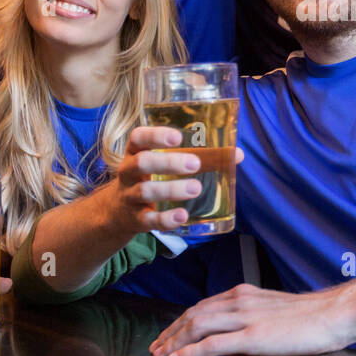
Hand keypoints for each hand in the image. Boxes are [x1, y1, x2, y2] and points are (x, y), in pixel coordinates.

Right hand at [115, 126, 244, 232]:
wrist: (118, 212)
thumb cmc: (151, 178)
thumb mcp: (163, 164)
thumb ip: (200, 157)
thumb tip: (237, 154)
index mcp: (136, 152)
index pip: (138, 138)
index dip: (155, 135)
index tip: (177, 137)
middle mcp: (129, 172)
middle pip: (141, 163)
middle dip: (168, 162)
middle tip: (194, 164)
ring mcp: (130, 196)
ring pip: (145, 191)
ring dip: (171, 189)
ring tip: (195, 188)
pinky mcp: (136, 219)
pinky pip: (149, 220)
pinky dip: (166, 219)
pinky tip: (182, 216)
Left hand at [148, 283, 352, 355]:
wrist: (333, 314)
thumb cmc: (309, 317)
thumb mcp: (271, 313)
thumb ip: (248, 323)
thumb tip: (230, 344)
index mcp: (243, 294)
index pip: (201, 306)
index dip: (180, 322)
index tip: (167, 335)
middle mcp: (239, 300)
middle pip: (193, 314)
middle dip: (170, 332)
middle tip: (155, 347)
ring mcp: (245, 317)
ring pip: (197, 326)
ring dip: (174, 341)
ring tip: (159, 355)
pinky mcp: (253, 335)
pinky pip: (213, 343)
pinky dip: (190, 351)